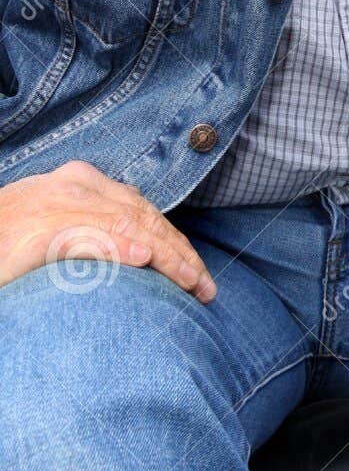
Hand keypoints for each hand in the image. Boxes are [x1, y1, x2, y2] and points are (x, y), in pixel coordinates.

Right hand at [0, 160, 216, 301]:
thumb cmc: (8, 242)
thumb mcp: (57, 228)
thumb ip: (95, 231)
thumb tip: (140, 252)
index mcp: (82, 182)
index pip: (144, 210)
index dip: (176, 241)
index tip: (198, 273)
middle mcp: (77, 186)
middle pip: (144, 218)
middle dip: (180, 253)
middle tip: (206, 288)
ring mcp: (60, 204)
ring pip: (128, 226)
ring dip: (165, 256)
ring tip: (191, 281)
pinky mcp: (42, 228)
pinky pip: (89, 236)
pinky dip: (118, 247)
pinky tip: (142, 261)